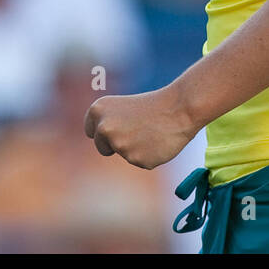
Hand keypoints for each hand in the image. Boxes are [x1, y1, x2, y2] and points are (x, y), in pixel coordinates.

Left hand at [83, 85, 199, 169]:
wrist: (179, 108)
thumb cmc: (153, 106)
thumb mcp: (122, 109)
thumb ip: (109, 124)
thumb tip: (103, 142)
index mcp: (97, 110)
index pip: (90, 131)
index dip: (103, 133)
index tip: (115, 130)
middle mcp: (103, 128)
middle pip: (102, 147)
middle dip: (116, 145)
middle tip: (137, 131)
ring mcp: (119, 145)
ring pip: (124, 155)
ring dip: (136, 149)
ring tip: (151, 133)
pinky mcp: (135, 159)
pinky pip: (140, 162)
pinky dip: (149, 155)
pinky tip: (158, 142)